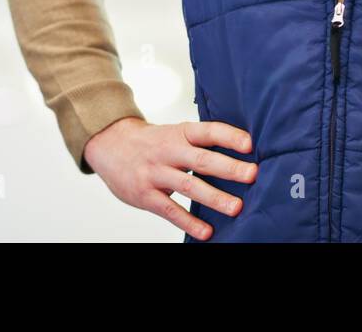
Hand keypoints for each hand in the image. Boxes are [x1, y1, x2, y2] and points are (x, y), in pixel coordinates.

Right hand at [82, 115, 257, 239]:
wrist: (110, 144)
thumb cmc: (151, 142)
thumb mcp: (174, 133)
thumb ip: (200, 143)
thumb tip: (240, 152)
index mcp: (179, 133)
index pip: (207, 131)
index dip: (228, 135)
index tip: (250, 144)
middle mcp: (168, 150)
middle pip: (201, 159)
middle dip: (228, 168)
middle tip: (252, 175)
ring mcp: (155, 172)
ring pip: (188, 185)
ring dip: (214, 197)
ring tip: (236, 207)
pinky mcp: (145, 194)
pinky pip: (169, 210)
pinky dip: (188, 222)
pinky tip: (206, 231)